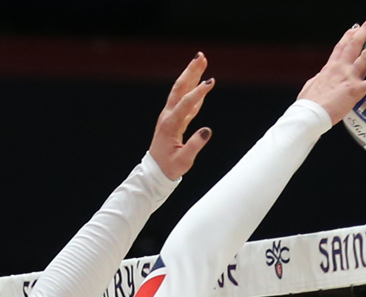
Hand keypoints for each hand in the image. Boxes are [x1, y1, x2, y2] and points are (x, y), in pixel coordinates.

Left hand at [149, 54, 214, 180]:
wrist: (155, 171)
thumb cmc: (169, 167)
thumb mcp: (183, 161)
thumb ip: (194, 145)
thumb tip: (207, 130)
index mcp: (170, 125)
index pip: (186, 104)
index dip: (198, 92)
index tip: (210, 82)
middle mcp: (168, 116)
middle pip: (180, 88)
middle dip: (191, 71)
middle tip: (201, 56)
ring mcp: (170, 115)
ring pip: (181, 91)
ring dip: (191, 75)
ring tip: (201, 60)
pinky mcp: (174, 118)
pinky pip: (185, 101)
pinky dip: (193, 89)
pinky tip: (201, 83)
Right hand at [299, 16, 365, 124]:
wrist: (309, 114)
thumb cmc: (307, 105)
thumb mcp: (311, 87)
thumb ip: (319, 81)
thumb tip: (320, 79)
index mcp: (330, 68)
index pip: (341, 46)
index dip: (349, 35)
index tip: (356, 28)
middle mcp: (340, 68)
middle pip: (355, 43)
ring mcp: (348, 77)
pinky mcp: (355, 90)